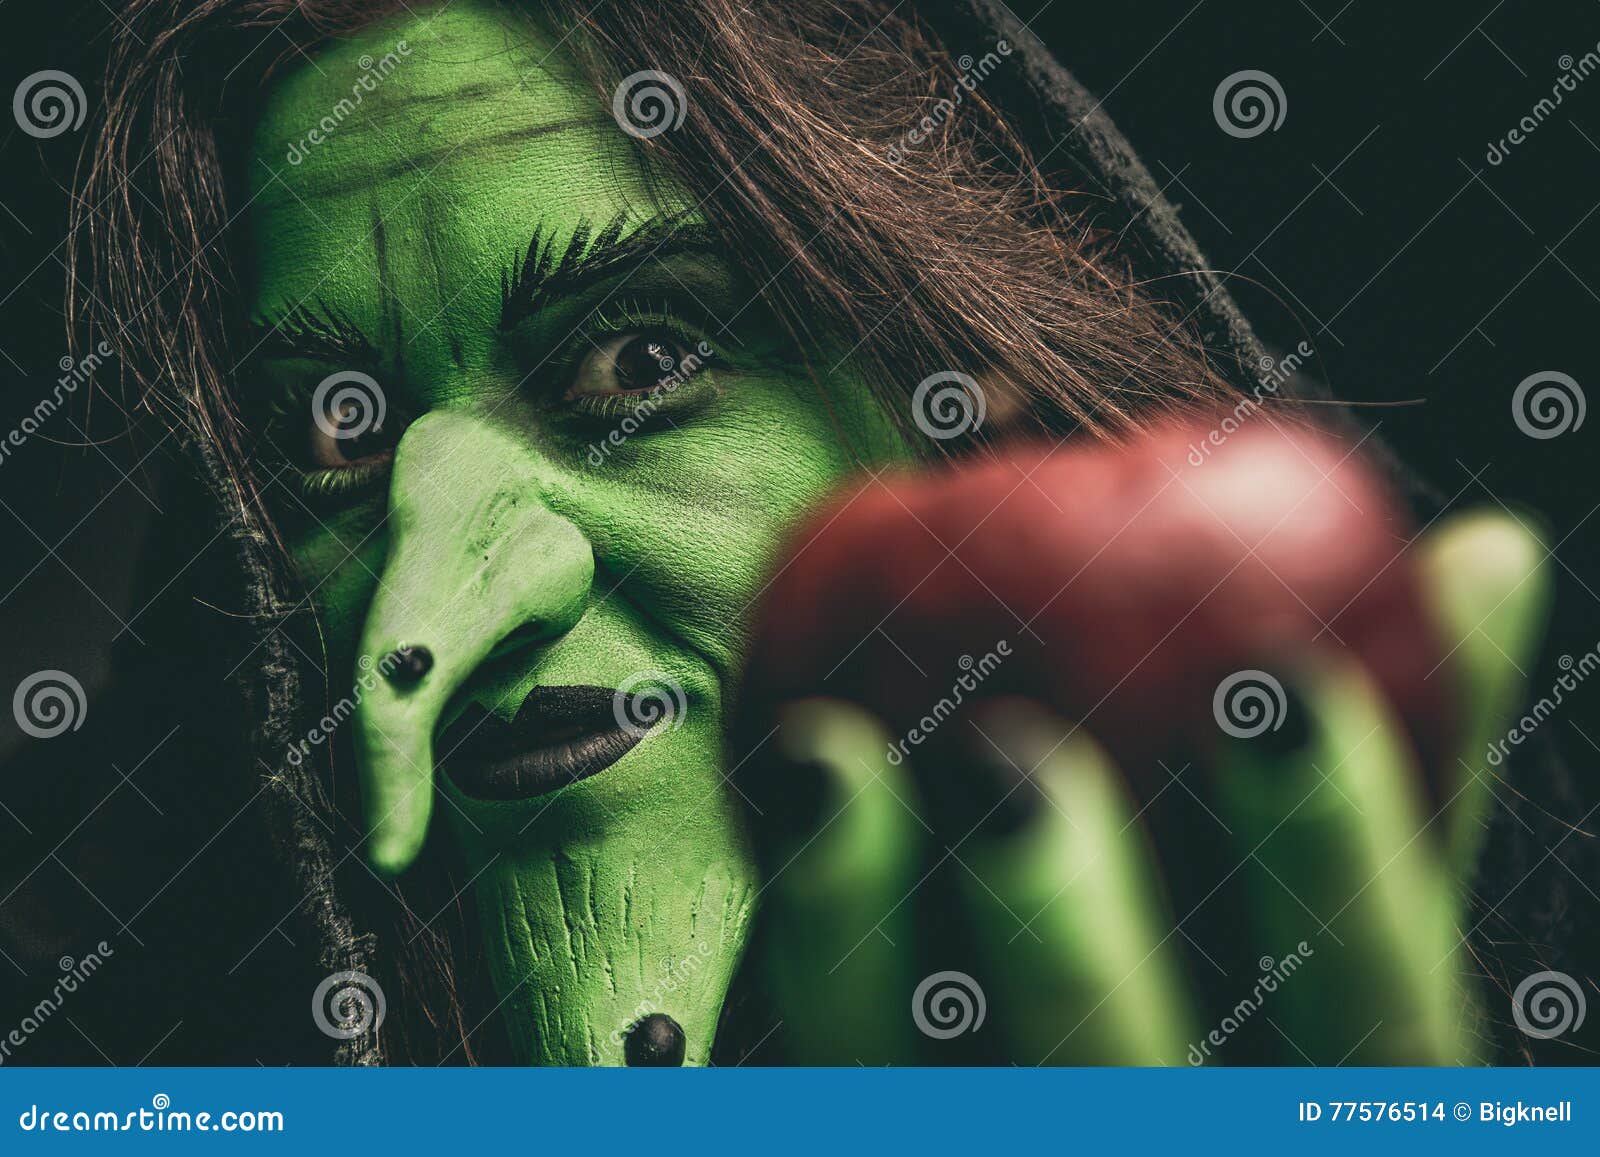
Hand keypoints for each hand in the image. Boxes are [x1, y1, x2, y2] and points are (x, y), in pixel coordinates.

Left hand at [730, 424, 1548, 1063]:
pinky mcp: (861, 1129)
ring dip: (862, 929)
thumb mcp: (1344, 870)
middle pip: (1119, 1084)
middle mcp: (1155, 1143)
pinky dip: (794, 925)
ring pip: (917, 1096)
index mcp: (1324, 1099)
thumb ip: (1416, 743)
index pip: (1367, 1022)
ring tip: (830, 752)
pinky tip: (786, 768)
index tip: (1279, 686)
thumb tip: (1488, 551)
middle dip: (1070, 941)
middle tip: (1009, 753)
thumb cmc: (1240, 948)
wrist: (1056, 1055)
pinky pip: (803, 1057)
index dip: (1340, 870)